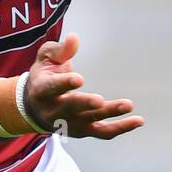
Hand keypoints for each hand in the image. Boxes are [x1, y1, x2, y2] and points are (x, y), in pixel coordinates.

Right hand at [24, 33, 143, 139]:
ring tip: (128, 105)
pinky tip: (138, 121)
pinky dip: (120, 127)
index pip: (52, 88)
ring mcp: (69, 123)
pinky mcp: (83, 131)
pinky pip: (103, 133)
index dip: (65, 84)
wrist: (33, 108)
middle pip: (71, 108)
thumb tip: (74, 39)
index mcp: (42, 90)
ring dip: (110, 114)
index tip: (79, 78)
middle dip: (86, 104)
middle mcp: (54, 110)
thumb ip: (60, 50)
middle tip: (100, 101)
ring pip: (91, 121)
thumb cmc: (44, 76)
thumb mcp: (46, 58)